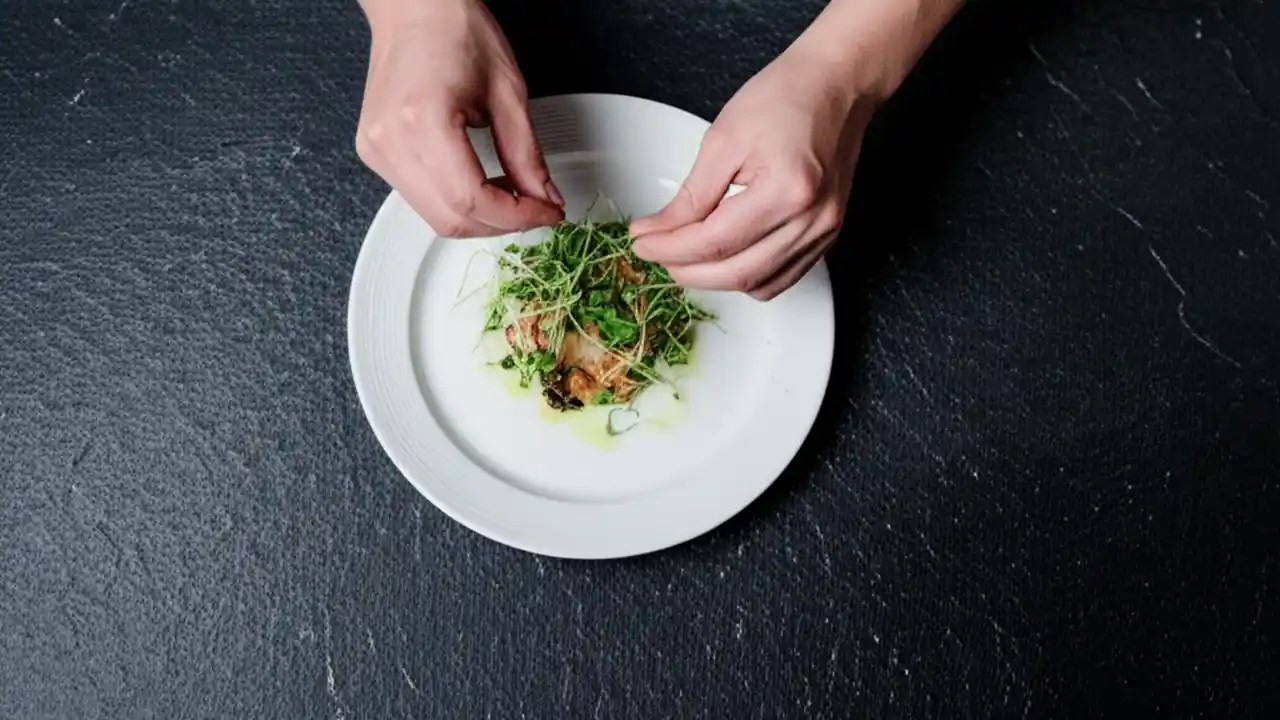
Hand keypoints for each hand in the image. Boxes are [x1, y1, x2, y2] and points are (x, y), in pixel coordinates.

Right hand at [355, 0, 563, 236]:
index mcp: (422, 121)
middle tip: (536, 208)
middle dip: (501, 224)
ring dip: (479, 217)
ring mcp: (375, 149)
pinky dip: (456, 203)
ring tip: (510, 193)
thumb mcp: (508, 92)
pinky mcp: (373, 151)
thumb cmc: (455, 29)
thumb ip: (527, 154)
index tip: (547, 212)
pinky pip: (419, 198)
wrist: (413, 6)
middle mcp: (390, 141)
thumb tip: (545, 198)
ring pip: (434, 216)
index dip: (518, 217)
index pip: (472, 201)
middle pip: (450, 219)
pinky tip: (480, 184)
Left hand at [630, 0, 960, 299]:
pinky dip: (747, 279)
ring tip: (684, 258)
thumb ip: (691, 195)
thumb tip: (656, 231)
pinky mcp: (827, 236)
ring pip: (759, 284)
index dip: (671, 248)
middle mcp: (812, 220)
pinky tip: (723, 261)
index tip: (641, 242)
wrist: (836, 86)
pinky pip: (782, 278)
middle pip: (737, 272)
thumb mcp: (724, 139)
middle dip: (687, 270)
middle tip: (657, 253)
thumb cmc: (785, 98)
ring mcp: (824, 231)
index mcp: (787, 190)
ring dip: (715, 280)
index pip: (715, 241)